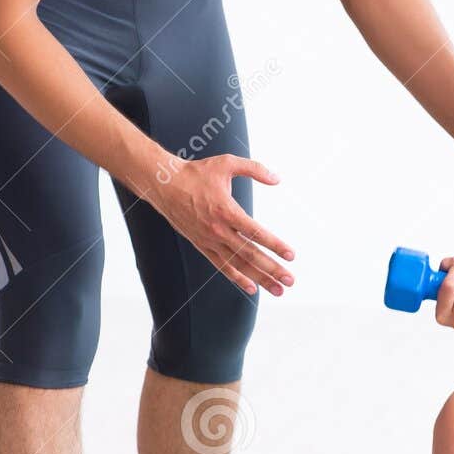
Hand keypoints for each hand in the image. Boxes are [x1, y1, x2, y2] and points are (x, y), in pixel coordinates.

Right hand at [132, 148, 294, 297]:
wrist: (163, 184)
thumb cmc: (196, 173)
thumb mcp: (226, 163)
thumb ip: (255, 169)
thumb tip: (277, 179)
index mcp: (226, 210)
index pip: (255, 233)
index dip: (275, 245)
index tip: (291, 255)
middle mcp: (218, 230)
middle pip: (250, 254)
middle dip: (272, 269)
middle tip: (290, 281)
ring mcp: (209, 240)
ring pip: (238, 264)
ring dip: (259, 279)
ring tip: (278, 290)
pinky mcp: (201, 245)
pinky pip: (222, 266)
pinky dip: (237, 278)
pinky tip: (252, 288)